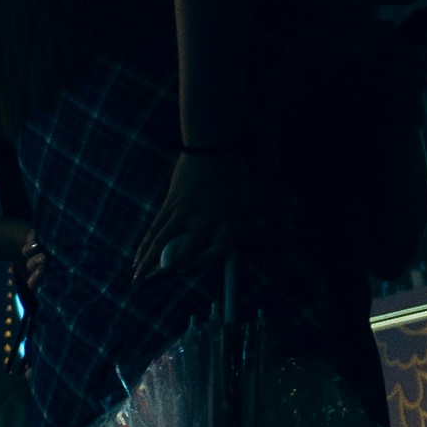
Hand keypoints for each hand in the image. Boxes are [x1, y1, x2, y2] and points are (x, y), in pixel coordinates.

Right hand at [139, 147, 255, 274]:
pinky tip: (137, 256)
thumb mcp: (256, 193)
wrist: (212, 147)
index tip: (186, 271)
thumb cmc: (236, 171)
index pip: (216, 252)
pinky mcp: (171, 204)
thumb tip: (288, 215)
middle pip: (184, 251)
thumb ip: (266, 210)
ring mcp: (185, 212)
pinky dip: (145, 245)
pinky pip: (156, 229)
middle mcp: (206, 220)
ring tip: (137, 277)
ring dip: (148, 262)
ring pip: (163, 243)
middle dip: (168, 268)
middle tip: (158, 279)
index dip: (200, 266)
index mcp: (229, 221)